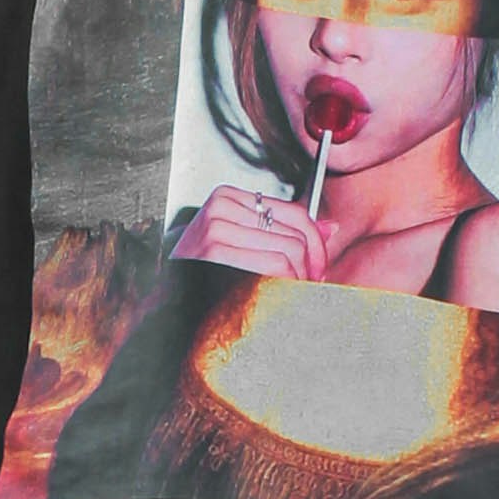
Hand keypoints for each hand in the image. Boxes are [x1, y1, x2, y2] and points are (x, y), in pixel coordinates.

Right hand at [170, 186, 331, 282]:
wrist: (167, 300)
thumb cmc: (203, 272)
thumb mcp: (242, 242)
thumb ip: (283, 232)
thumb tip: (331, 228)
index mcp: (227, 199)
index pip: (294, 212)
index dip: (316, 242)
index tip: (319, 265)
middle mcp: (220, 210)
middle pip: (295, 235)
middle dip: (310, 266)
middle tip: (307, 285)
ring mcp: (216, 232)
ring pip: (289, 254)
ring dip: (298, 281)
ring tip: (289, 294)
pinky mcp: (216, 255)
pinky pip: (274, 269)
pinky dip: (285, 288)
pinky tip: (275, 297)